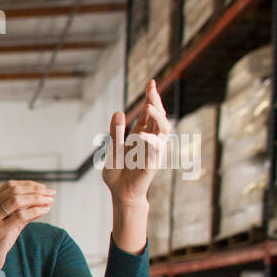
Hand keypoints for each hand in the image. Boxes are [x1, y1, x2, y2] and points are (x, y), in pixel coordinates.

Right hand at [0, 180, 55, 276]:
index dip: (29, 184)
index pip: (10, 185)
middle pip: (15, 191)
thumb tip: (44, 202)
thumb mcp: (9, 222)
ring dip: (37, 198)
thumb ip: (24, 211)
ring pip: (18, 200)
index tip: (43, 188)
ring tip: (49, 200)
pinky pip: (21, 215)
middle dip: (36, 190)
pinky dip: (36, 211)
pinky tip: (44, 210)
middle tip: (50, 193)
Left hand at [103, 78, 170, 203]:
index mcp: (141, 135)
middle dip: (156, 102)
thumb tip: (119, 111)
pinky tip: (141, 135)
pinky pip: (155, 150)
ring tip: (149, 106)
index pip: (149, 113)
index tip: (151, 82)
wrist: (120, 193)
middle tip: (151, 89)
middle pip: (159, 117)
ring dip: (157, 118)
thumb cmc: (119, 172)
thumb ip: (115, 131)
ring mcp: (153, 152)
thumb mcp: (113, 148)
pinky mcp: (152, 164)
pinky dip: (150, 141)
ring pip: (163, 131)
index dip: (151, 98)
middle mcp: (150, 141)